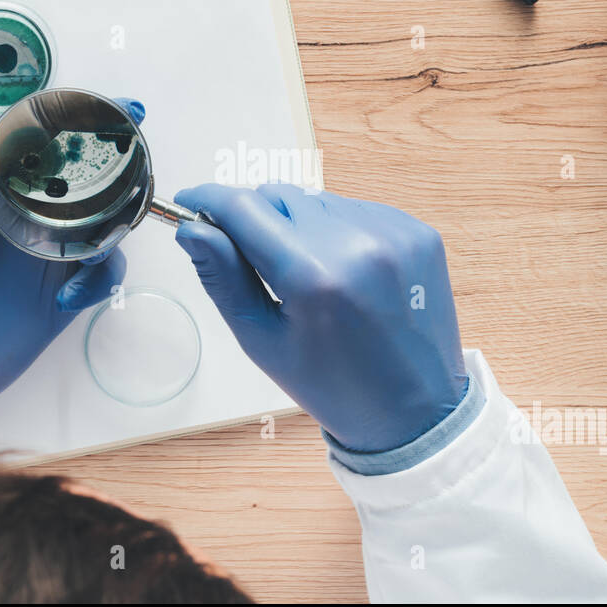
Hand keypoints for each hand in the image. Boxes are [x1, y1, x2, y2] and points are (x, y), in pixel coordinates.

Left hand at [0, 99, 145, 433]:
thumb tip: (16, 165)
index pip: (43, 151)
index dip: (81, 126)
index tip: (120, 110)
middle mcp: (27, 223)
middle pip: (85, 184)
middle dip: (118, 170)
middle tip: (141, 169)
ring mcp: (48, 260)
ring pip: (103, 226)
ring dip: (112, 231)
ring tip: (96, 253)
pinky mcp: (63, 298)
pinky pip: (102, 275)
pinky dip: (100, 280)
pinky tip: (70, 301)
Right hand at [173, 183, 467, 452]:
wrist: (415, 411)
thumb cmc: (332, 385)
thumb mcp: (262, 340)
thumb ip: (223, 278)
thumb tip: (191, 228)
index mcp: (313, 275)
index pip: (244, 207)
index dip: (208, 199)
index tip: (189, 202)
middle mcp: (356, 242)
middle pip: (279, 195)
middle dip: (254, 218)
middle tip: (254, 260)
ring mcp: (394, 233)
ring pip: (317, 199)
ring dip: (298, 223)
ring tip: (307, 276)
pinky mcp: (417, 232)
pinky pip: (357, 210)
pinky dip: (338, 230)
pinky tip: (344, 274)